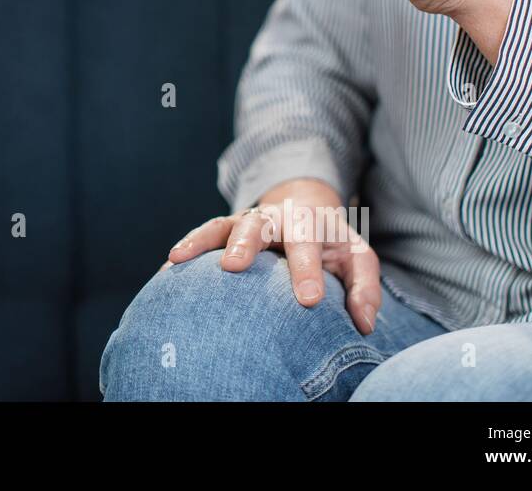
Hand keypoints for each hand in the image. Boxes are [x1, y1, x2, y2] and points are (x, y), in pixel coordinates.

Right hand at [166, 178, 380, 334]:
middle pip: (259, 223)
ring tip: (179, 258)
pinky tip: (168, 270)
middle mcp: (274, 217)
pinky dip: (186, 248)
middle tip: (232, 266)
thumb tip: (364, 325)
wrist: (302, 206)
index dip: (308, 269)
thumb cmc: (330, 243)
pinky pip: (203, 236)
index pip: (309, 242)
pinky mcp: (225, 230)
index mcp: (310, 222)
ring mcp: (246, 221)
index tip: (308, 300)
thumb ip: (364, 288)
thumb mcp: (357, 258)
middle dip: (245, 243)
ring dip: (201, 240)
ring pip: (223, 224)